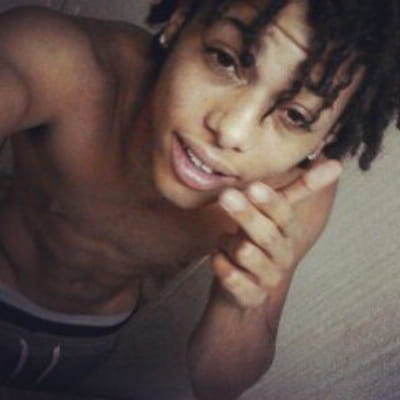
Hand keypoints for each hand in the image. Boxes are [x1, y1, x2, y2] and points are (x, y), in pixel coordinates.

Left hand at [212, 160, 342, 308]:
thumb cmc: (257, 241)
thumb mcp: (274, 215)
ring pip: (245, 253)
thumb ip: (299, 190)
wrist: (245, 285)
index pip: (284, 217)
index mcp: (289, 234)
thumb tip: (336, 164)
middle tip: (226, 196)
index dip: (270, 203)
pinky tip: (219, 258)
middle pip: (267, 235)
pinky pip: (230, 277)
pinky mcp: (250, 296)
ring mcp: (267, 279)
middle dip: (246, 215)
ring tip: (224, 239)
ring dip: (227, 242)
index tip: (253, 187)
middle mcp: (282, 257)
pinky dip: (220, 263)